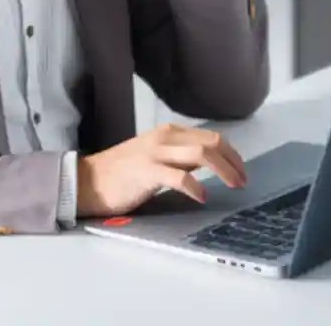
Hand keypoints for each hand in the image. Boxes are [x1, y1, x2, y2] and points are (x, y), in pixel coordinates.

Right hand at [76, 123, 247, 217]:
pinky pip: (179, 177)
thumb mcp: (156, 156)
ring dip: (223, 171)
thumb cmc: (123, 173)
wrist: (88, 181)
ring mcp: (155, 154)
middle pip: (211, 143)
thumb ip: (181, 156)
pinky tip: (202, 197)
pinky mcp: (146, 172)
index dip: (232, 153)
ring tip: (233, 186)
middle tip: (242, 181)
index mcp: (169, 133)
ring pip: (201, 155)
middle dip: (233, 162)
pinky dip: (195, 187)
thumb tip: (210, 164)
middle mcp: (164, 138)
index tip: (241, 170)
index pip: (211, 136)